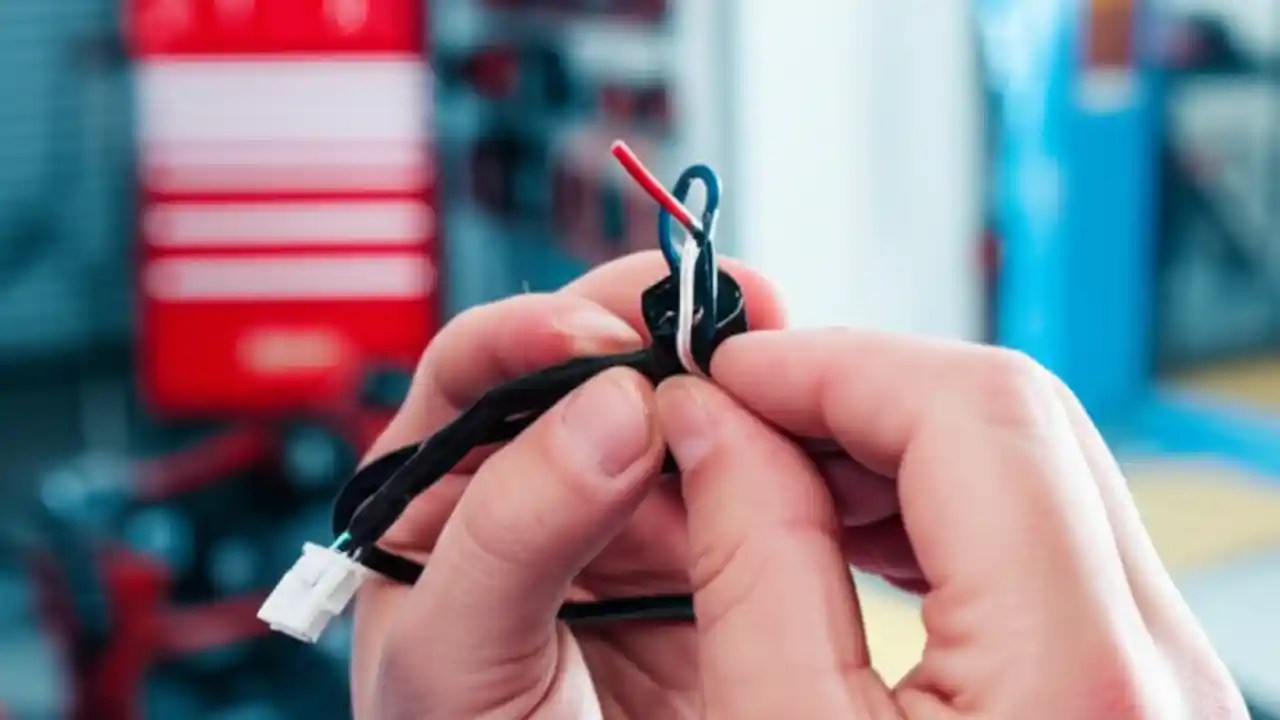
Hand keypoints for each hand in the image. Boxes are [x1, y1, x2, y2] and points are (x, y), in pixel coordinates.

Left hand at [349, 251, 787, 718]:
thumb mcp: (450, 663)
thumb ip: (507, 535)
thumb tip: (609, 407)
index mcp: (442, 497)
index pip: (479, 372)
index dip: (537, 332)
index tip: (602, 336)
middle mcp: (536, 486)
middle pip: (592, 365)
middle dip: (658, 329)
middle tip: (729, 316)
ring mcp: (626, 515)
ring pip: (681, 410)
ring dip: (733, 377)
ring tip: (785, 363)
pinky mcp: (705, 549)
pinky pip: (744, 472)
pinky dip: (780, 444)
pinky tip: (810, 435)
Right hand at [657, 328, 1247, 717]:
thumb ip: (750, 559)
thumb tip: (712, 422)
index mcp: (1074, 679)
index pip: (972, 410)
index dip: (833, 364)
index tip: (726, 370)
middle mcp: (1158, 667)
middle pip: (1016, 421)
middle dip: (858, 392)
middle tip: (735, 414)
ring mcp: (1160, 679)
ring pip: (1032, 470)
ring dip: (891, 445)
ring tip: (773, 472)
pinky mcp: (1129, 692)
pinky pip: (1039, 539)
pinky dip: (932, 508)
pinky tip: (848, 536)